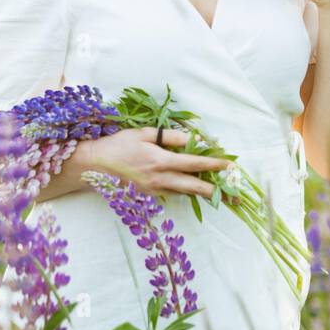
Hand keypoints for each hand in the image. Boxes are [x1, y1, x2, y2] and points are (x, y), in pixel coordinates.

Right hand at [84, 128, 233, 199]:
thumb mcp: (145, 134)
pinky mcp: (150, 196)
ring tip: (222, 193)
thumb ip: (171, 137)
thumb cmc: (119, 144)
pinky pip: (174, 194)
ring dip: (204, 192)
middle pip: (194, 187)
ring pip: (186, 193)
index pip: (193, 162)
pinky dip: (188, 192)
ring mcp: (155, 190)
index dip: (213, 164)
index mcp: (159, 161)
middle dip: (216, 190)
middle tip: (234, 193)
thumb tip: (193, 139)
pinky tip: (198, 189)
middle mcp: (159, 179)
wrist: (95, 165)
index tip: (230, 165)